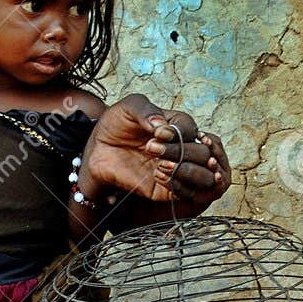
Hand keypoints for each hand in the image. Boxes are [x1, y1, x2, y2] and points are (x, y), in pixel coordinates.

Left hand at [83, 94, 226, 204]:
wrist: (99, 150)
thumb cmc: (115, 125)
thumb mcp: (128, 108)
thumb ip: (146, 110)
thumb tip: (163, 126)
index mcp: (177, 126)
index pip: (192, 130)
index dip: (180, 133)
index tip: (157, 134)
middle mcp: (182, 148)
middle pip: (202, 153)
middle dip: (179, 151)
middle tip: (150, 148)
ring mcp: (176, 169)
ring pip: (203, 175)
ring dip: (185, 170)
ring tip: (160, 165)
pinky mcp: (167, 189)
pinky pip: (185, 193)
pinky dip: (176, 185)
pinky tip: (157, 176)